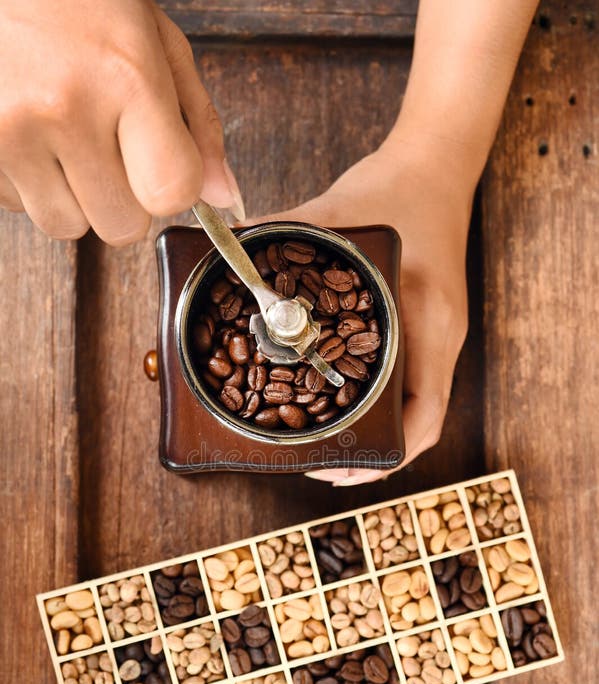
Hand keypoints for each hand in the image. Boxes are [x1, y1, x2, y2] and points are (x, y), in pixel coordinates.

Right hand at [0, 0, 242, 243]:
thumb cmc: (80, 0)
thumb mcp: (156, 42)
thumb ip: (198, 125)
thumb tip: (223, 197)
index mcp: (126, 78)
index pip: (170, 194)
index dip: (172, 189)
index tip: (162, 164)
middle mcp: (63, 109)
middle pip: (121, 226)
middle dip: (123, 199)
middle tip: (108, 145)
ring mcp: (8, 130)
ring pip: (66, 226)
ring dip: (74, 196)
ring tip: (64, 134)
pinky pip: (17, 207)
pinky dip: (29, 182)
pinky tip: (30, 130)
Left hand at [246, 140, 471, 484]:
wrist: (436, 167)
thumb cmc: (395, 189)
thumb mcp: (334, 213)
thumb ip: (277, 235)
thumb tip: (221, 256)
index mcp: (429, 323)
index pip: (423, 418)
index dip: (380, 457)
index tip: (332, 469)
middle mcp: (441, 340)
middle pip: (417, 426)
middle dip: (368, 455)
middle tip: (317, 464)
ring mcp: (439, 339)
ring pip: (414, 411)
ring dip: (375, 434)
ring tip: (326, 447)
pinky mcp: (429, 332)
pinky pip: (410, 385)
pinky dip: (379, 405)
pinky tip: (342, 404)